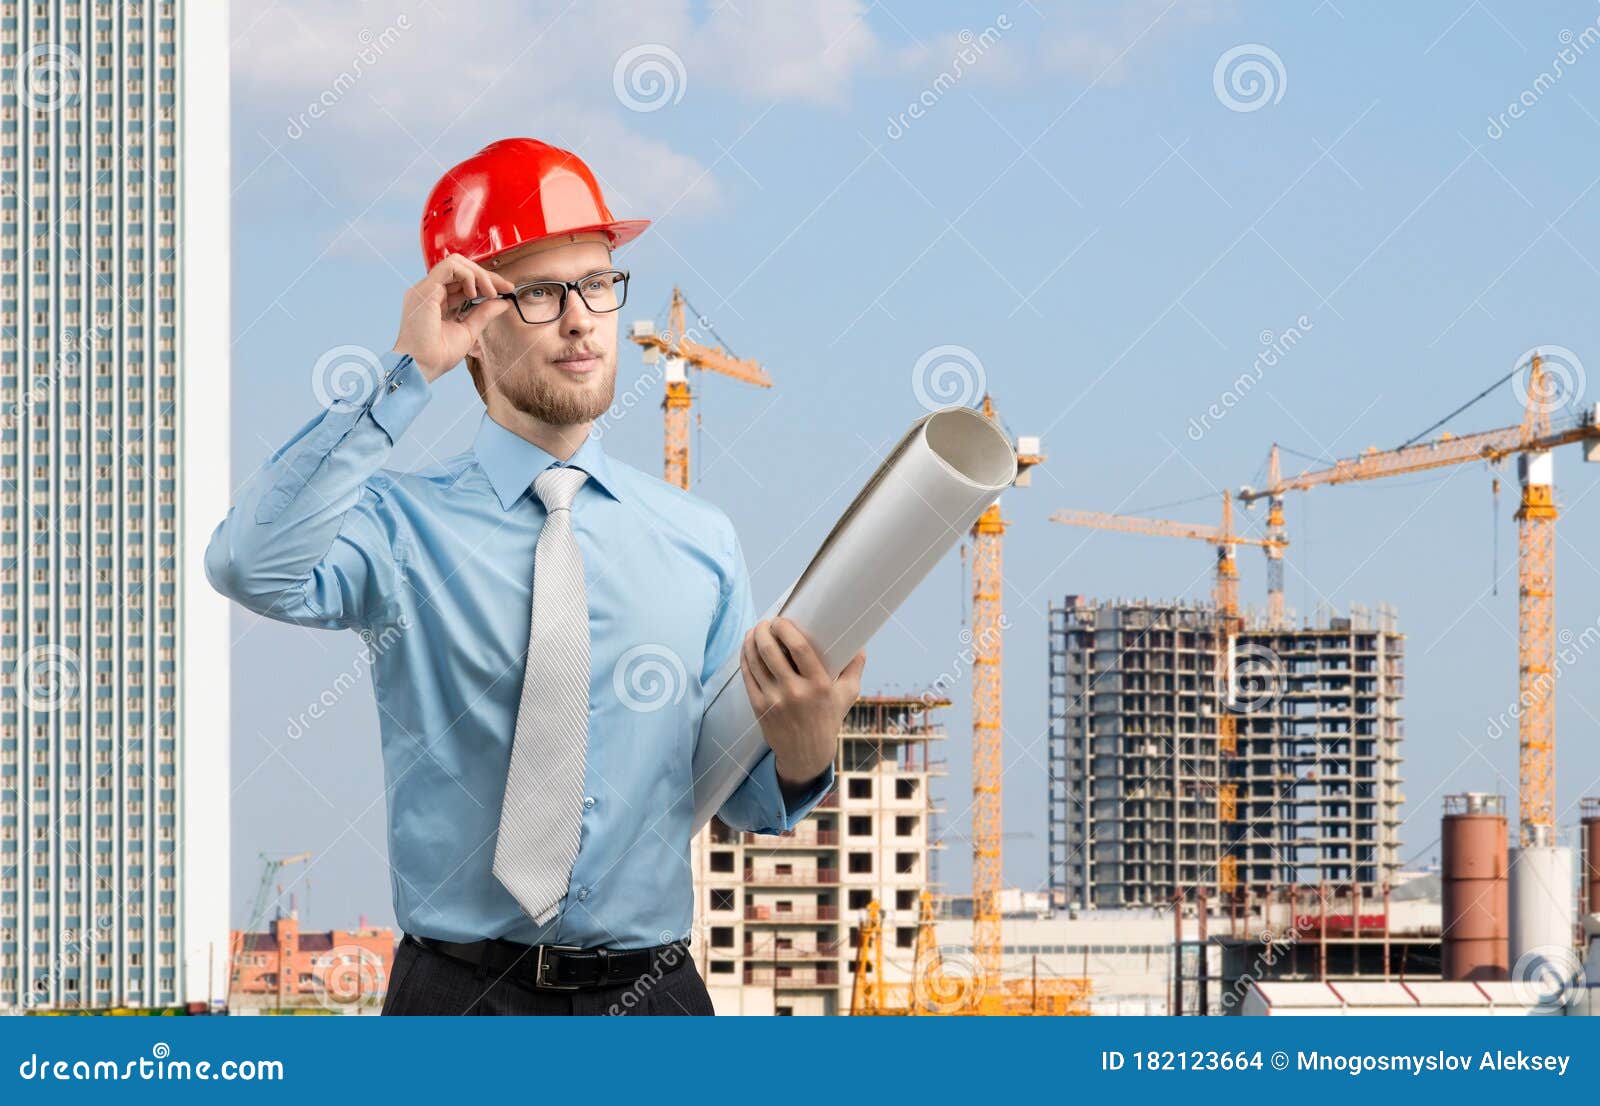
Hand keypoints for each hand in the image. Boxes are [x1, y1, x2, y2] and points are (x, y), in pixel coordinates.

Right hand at [392, 253, 514, 380]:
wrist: (421, 367)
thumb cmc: (438, 355)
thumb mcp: (468, 330)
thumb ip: (483, 314)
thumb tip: (503, 302)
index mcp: (436, 300)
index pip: (463, 281)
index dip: (486, 282)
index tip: (506, 289)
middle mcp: (429, 291)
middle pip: (461, 268)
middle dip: (486, 275)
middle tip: (505, 287)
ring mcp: (425, 288)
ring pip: (455, 263)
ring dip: (478, 274)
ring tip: (490, 292)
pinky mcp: (424, 289)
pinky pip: (449, 267)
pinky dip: (467, 275)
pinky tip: (475, 292)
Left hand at [740, 617, 865, 789]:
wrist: (806, 753)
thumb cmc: (828, 719)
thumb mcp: (847, 695)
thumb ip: (854, 669)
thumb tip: (861, 645)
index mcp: (819, 685)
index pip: (799, 648)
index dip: (785, 629)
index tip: (781, 620)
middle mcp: (795, 692)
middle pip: (771, 651)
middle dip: (764, 630)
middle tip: (766, 623)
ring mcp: (775, 700)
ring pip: (756, 662)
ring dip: (751, 641)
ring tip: (754, 631)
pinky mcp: (760, 708)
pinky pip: (748, 676)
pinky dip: (745, 658)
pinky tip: (747, 649)